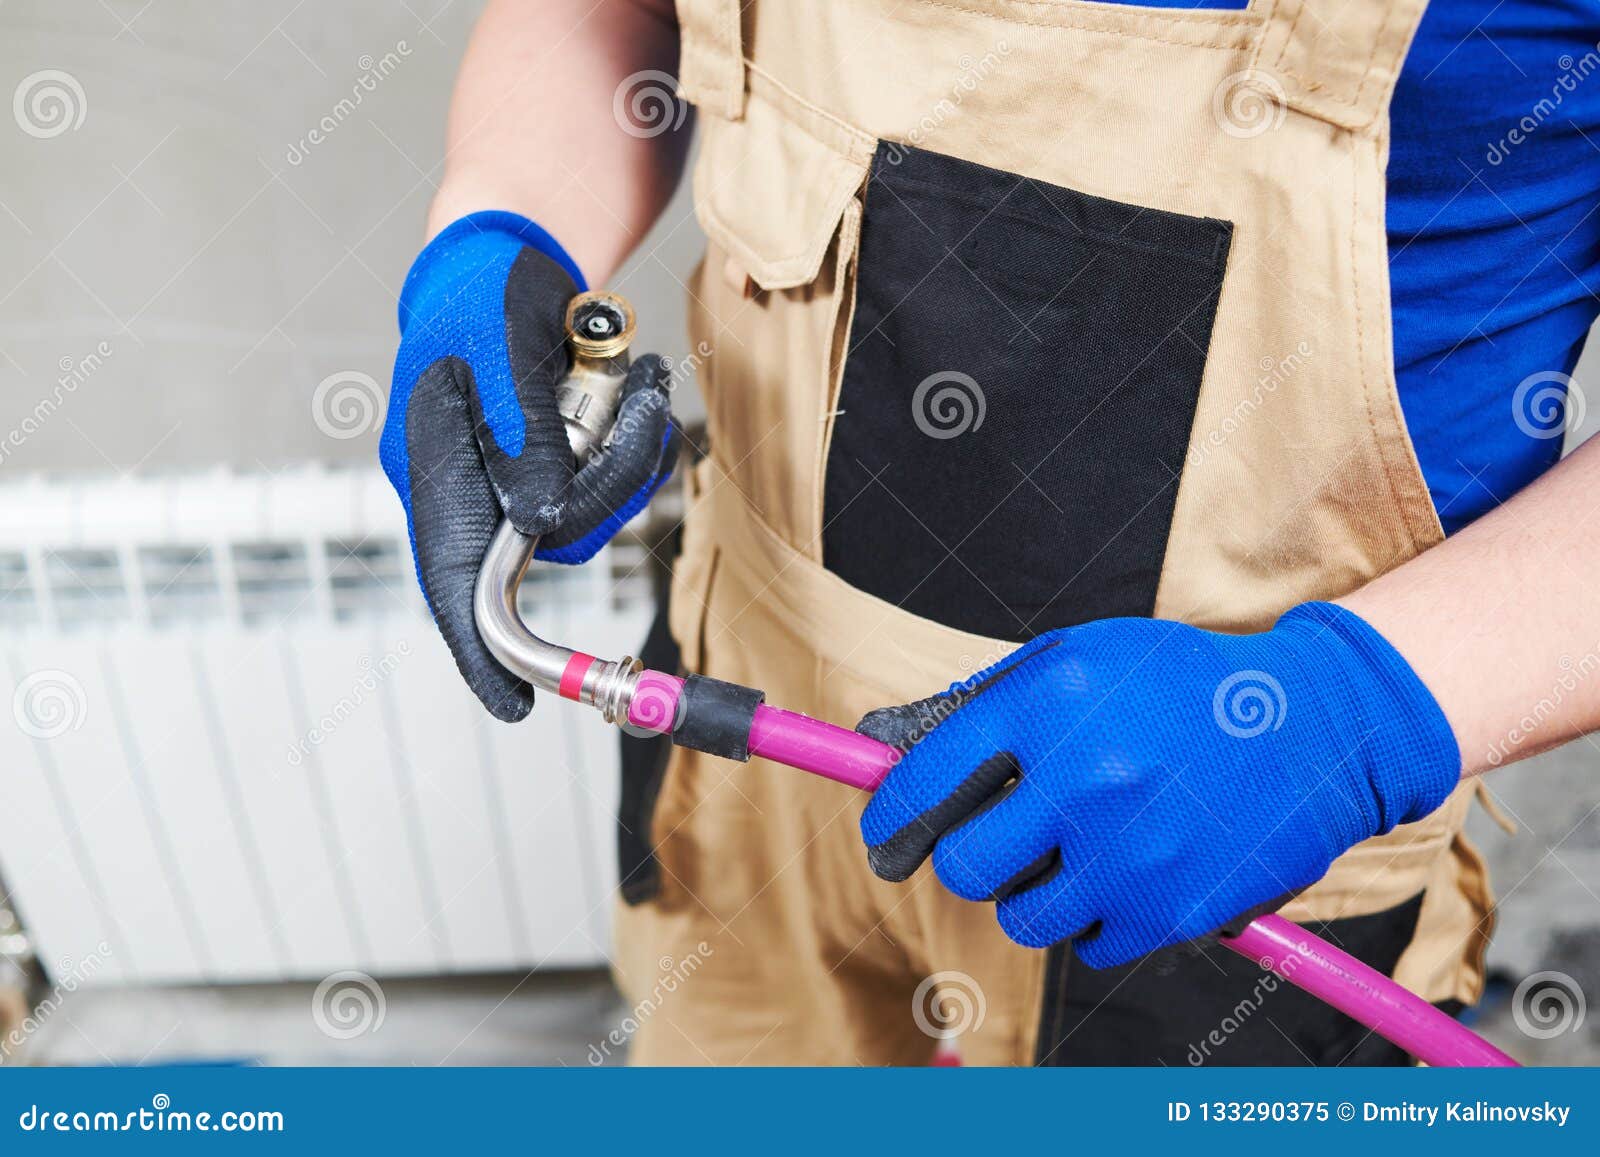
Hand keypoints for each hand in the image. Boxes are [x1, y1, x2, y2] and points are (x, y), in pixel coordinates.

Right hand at [380, 211, 677, 721]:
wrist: (505, 258)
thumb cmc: (480, 293)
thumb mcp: (497, 347)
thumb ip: (521, 434)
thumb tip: (541, 519)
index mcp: (430, 468)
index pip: (451, 579)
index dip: (480, 650)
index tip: (515, 706)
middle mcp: (471, 490)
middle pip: (553, 539)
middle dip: (611, 482)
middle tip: (639, 402)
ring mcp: (516, 481)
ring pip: (594, 513)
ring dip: (632, 451)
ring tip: (637, 378)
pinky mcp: (556, 465)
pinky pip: (611, 483)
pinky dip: (636, 441)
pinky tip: (637, 386)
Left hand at [856, 603, 1460, 967]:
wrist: (1314, 725)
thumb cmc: (1178, 684)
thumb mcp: (1080, 655)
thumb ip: (986, 700)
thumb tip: (887, 745)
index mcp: (1051, 704)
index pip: (926, 777)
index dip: (891, 812)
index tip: (885, 832)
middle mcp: (1084, 781)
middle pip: (965, 866)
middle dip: (967, 855)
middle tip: (994, 839)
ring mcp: (1131, 853)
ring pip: (1021, 917)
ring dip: (1031, 892)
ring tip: (1072, 850)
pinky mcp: (1173, 910)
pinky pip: (1089, 943)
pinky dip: (1096, 916)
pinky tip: (1129, 868)